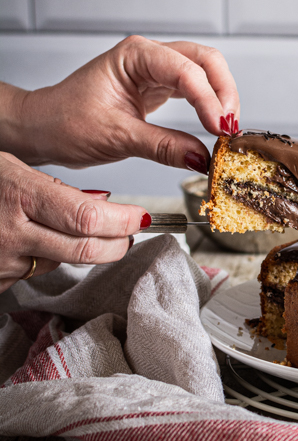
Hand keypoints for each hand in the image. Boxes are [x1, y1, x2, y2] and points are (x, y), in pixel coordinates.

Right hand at [0, 153, 145, 293]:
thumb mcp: (13, 168)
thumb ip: (58, 187)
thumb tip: (103, 201)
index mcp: (20, 196)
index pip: (87, 217)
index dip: (122, 220)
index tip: (140, 217)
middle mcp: (12, 234)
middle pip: (85, 250)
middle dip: (118, 243)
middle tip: (130, 233)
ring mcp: (5, 262)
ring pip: (63, 263)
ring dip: (81, 248)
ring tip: (70, 228)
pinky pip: (37, 273)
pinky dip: (47, 258)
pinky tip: (36, 241)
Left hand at [1, 36, 238, 173]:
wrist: (44, 129)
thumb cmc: (65, 122)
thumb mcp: (116, 137)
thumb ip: (163, 146)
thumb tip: (201, 157)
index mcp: (135, 55)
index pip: (186, 71)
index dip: (208, 99)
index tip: (219, 129)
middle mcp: (148, 56)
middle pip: (205, 61)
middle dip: (223, 93)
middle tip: (230, 128)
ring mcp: (155, 70)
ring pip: (204, 73)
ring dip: (220, 99)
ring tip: (226, 130)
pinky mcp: (158, 88)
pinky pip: (194, 90)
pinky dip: (208, 107)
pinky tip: (213, 126)